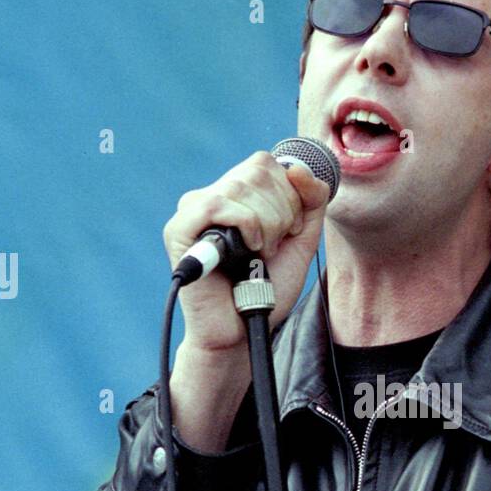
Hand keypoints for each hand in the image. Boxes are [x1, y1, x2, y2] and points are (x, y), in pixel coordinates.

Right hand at [163, 149, 330, 351]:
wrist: (246, 328)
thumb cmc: (268, 287)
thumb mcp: (301, 238)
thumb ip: (311, 200)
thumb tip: (299, 169)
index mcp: (238, 193)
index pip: (268, 163)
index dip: (290, 196)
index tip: (287, 232)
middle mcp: (214, 196)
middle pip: (259, 171)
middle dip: (281, 214)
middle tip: (271, 249)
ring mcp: (194, 211)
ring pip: (243, 187)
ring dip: (266, 227)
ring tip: (257, 255)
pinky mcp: (179, 230)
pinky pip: (218, 204)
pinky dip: (245, 226)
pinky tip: (247, 250)